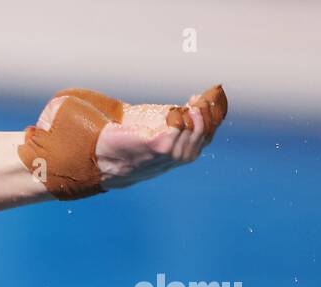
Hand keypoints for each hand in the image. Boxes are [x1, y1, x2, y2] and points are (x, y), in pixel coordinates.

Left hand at [94, 88, 223, 189]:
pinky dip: (178, 114)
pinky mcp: (160, 146)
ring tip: (189, 102)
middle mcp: (183, 155)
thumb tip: (197, 101)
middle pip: (206, 126)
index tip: (211, 93)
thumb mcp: (162, 133)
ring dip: (194, 110)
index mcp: (187, 153)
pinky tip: (173, 111)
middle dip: (207, 107)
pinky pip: (178, 124)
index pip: (211, 128)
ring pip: (195, 125)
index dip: (214, 109)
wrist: (105, 159)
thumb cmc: (132, 144)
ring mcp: (172, 153)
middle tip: (198, 96)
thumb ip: (180, 124)